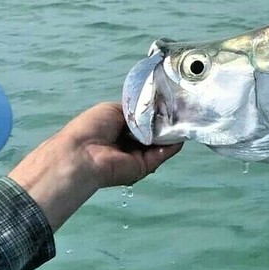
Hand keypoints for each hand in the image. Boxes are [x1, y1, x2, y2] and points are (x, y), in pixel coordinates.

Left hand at [8, 102, 180, 231]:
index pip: (141, 121)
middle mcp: (128, 143)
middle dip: (164, 121)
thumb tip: (153, 111)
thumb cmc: (92, 128)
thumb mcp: (113, 110)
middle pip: (152, 132)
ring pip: (160, 142)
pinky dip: (173, 144)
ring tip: (184, 118)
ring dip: (171, 131)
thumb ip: (135, 111)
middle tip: (180, 109)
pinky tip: (181, 132)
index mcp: (117, 129)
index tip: (168, 103)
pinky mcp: (145, 166)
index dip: (153, 112)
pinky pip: (162, 154)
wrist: (84, 154)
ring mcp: (137, 155)